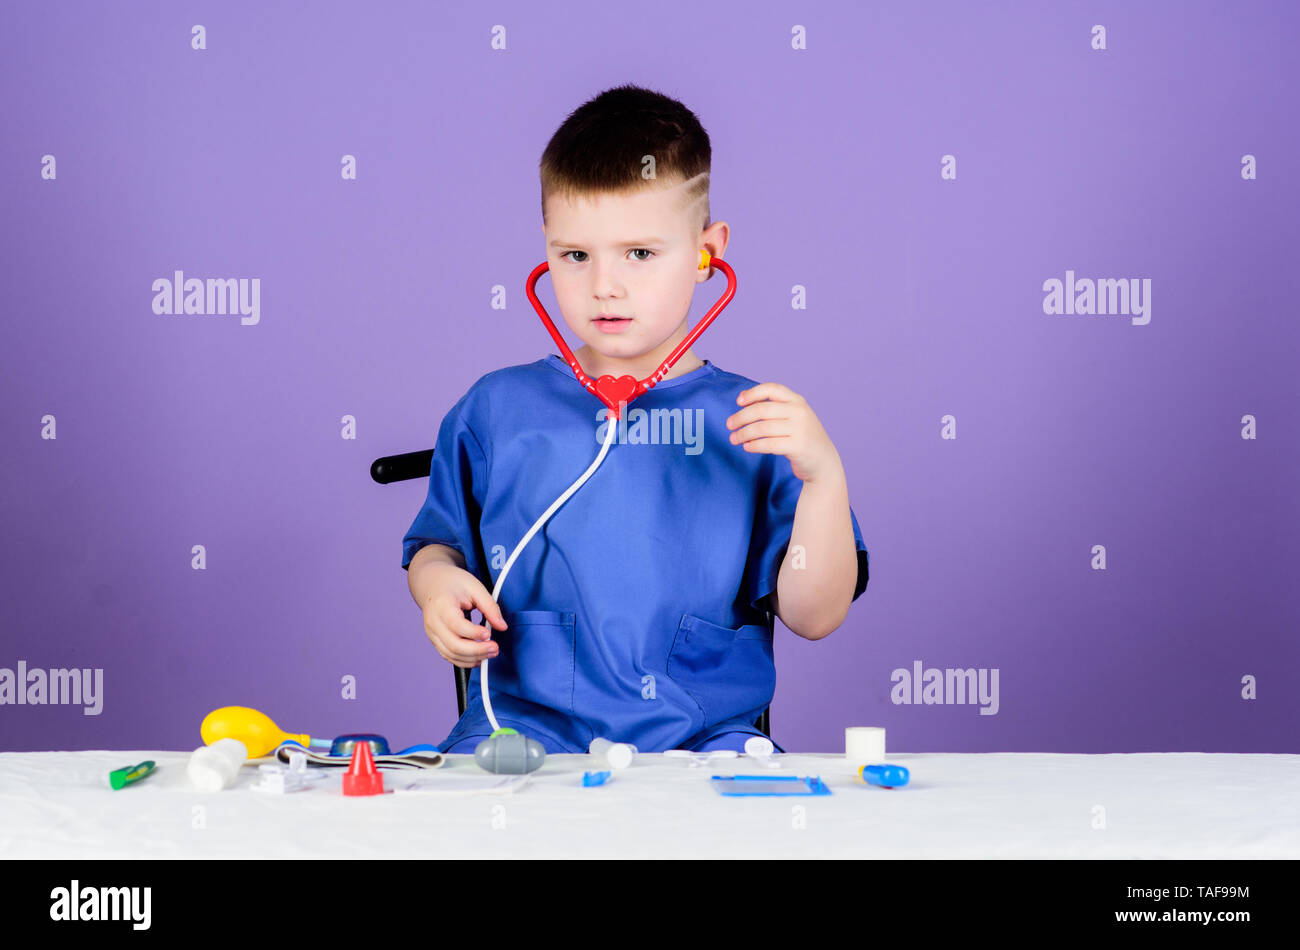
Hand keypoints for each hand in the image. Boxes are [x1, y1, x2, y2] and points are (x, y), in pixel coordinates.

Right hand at [421, 562, 507, 668]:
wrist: (432, 583)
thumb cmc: (453, 583)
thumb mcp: (475, 587)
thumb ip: (489, 606)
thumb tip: (502, 626)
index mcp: (442, 606)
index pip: (456, 625)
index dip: (474, 633)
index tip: (490, 633)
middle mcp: (434, 623)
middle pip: (453, 645)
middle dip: (477, 650)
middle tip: (495, 648)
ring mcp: (432, 633)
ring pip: (451, 654)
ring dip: (473, 658)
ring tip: (491, 653)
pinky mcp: (436, 640)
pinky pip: (449, 656)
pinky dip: (465, 661)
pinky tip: (479, 658)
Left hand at [726, 382, 841, 483]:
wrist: (824, 461)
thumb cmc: (801, 437)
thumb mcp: (794, 416)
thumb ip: (774, 408)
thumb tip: (743, 400)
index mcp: (797, 400)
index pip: (772, 389)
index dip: (753, 393)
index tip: (738, 402)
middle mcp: (800, 412)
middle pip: (762, 410)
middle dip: (741, 417)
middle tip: (729, 425)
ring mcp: (800, 429)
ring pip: (762, 428)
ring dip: (743, 434)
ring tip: (734, 439)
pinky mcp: (798, 447)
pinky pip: (769, 444)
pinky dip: (754, 445)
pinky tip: (746, 447)